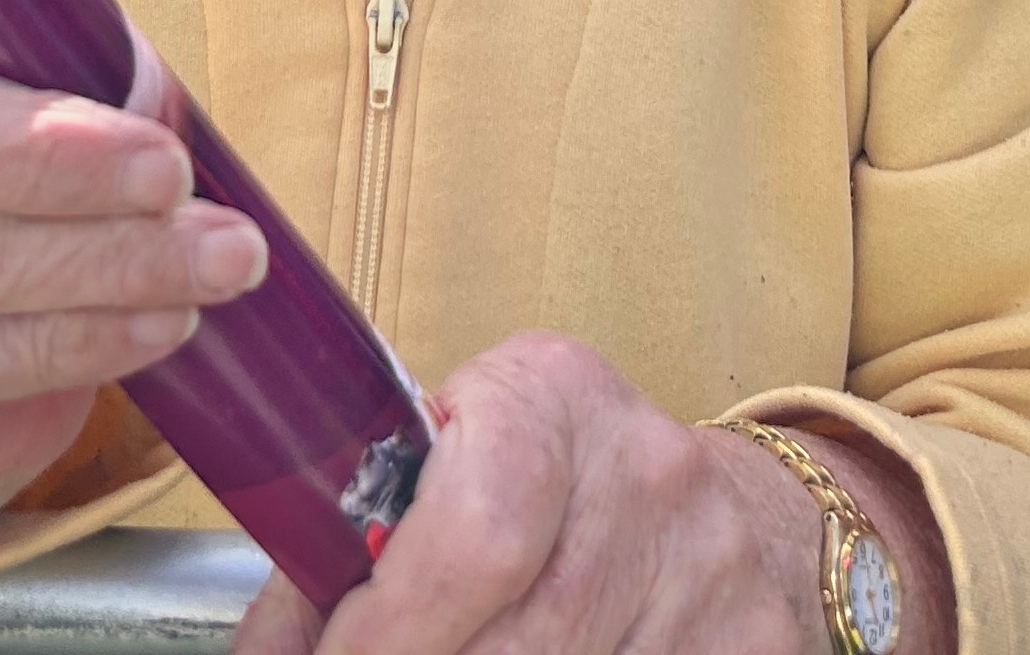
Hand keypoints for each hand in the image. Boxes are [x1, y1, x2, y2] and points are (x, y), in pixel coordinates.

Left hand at [231, 334, 943, 654]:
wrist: (734, 514)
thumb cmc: (562, 488)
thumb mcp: (465, 461)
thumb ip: (370, 538)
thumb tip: (273, 647)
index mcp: (553, 399)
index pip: (472, 533)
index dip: (388, 629)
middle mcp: (646, 475)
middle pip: (516, 646)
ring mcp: (711, 572)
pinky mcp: (756, 646)